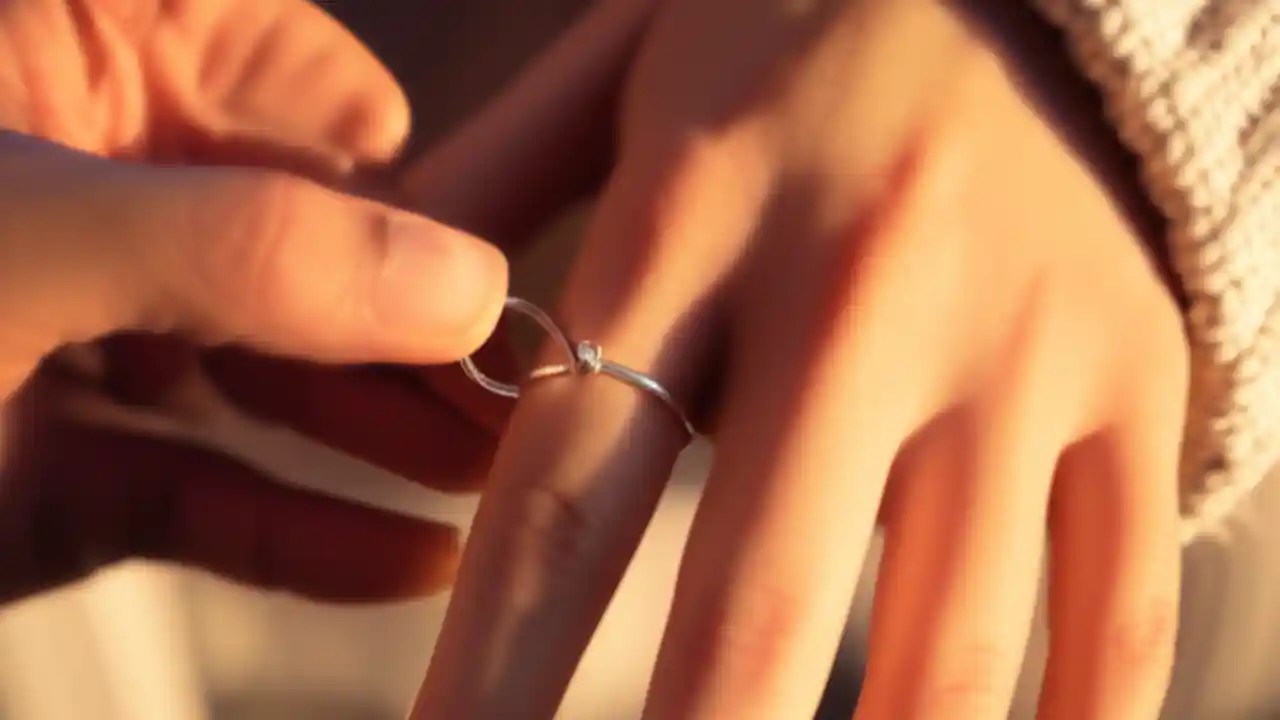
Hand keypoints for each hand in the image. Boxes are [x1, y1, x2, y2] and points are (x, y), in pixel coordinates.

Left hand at [0, 0, 510, 603]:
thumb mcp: (22, 244)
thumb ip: (246, 249)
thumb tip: (465, 286)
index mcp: (54, 70)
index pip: (248, 43)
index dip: (350, 114)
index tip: (439, 202)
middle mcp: (83, 202)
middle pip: (296, 234)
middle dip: (415, 314)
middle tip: (523, 379)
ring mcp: (74, 346)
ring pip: (267, 373)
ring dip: (389, 429)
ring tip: (497, 467)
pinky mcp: (65, 482)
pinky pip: (208, 498)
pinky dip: (308, 537)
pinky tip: (413, 558)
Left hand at [412, 1, 1187, 717]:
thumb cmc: (798, 28)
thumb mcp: (630, 64)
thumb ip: (491, 183)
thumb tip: (375, 307)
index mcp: (700, 213)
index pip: (570, 491)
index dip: (496, 676)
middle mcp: (859, 293)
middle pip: (759, 608)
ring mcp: (1018, 348)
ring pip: (952, 642)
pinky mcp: (1140, 381)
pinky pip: (1120, 602)